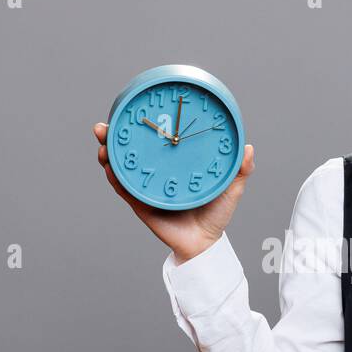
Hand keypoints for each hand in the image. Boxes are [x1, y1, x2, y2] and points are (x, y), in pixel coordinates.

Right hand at [95, 121, 255, 263]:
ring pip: (121, 169)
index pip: (153, 141)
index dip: (140, 125)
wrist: (206, 243)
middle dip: (112, 137)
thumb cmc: (216, 214)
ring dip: (108, 156)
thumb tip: (248, 147)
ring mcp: (145, 189)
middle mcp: (155, 174)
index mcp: (172, 165)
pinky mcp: (142, 205)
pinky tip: (111, 170)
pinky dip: (116, 179)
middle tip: (104, 126)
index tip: (131, 109)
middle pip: (129, 151)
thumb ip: (241, 168)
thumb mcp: (231, 187)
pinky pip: (125, 191)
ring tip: (103, 145)